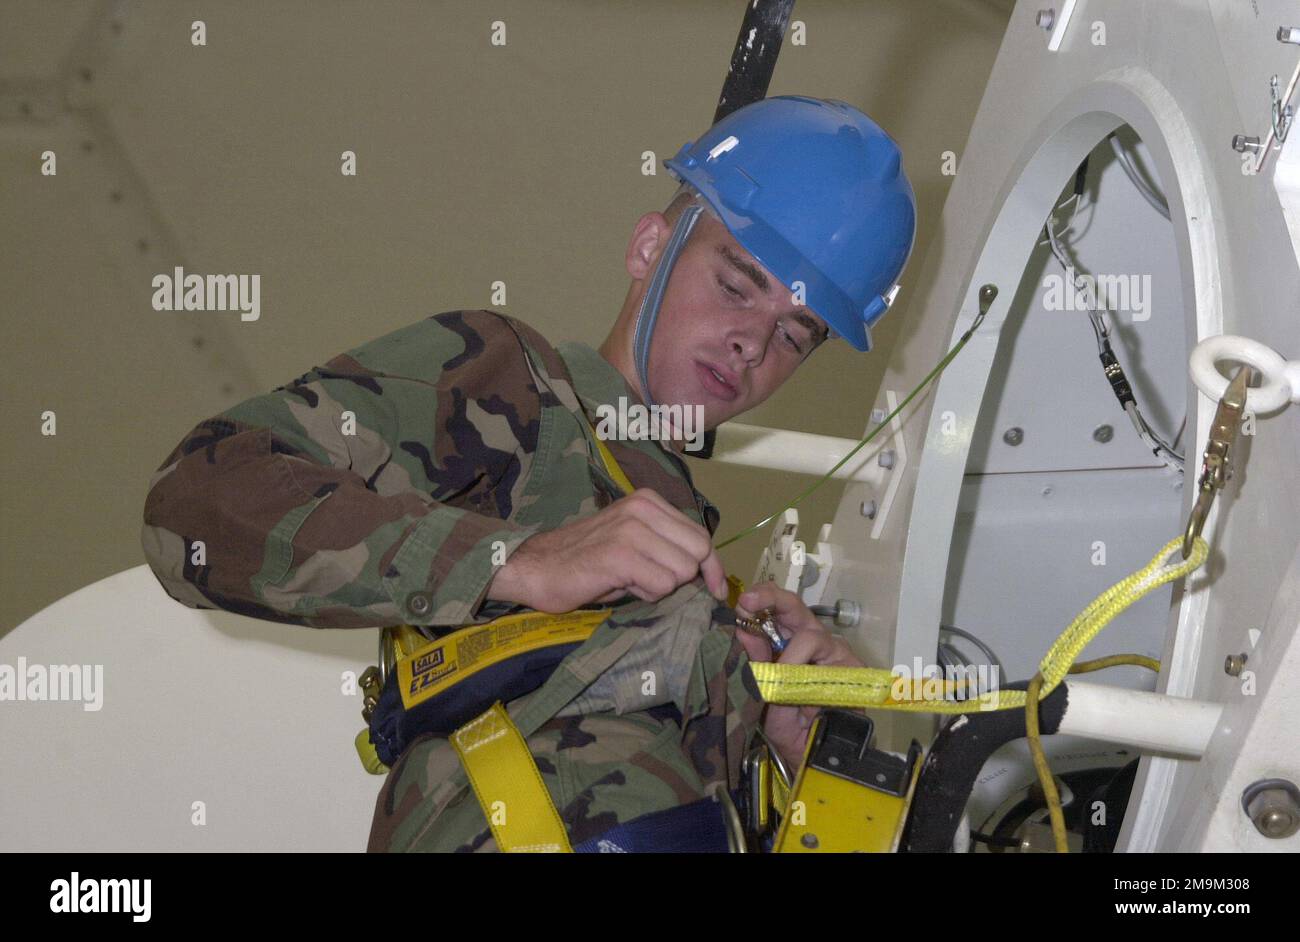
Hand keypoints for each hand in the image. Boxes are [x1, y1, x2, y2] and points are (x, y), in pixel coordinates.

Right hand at [486, 488, 726, 611]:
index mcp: (648, 501)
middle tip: (651, 583)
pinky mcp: (621, 555)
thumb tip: (708, 573)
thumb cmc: (585, 560)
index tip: (717, 589)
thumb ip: (666, 547)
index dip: (712, 568)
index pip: (701, 536)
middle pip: (698, 553)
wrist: (535, 567)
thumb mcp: (633, 542)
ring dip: (660, 587)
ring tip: (630, 582)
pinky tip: (620, 586)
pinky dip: (646, 594)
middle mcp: (643, 509)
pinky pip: (661, 585)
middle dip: (683, 578)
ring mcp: (632, 530)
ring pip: (682, 572)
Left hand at [734, 582, 863, 772]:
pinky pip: (827, 660)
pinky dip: (807, 670)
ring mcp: (834, 652)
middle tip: (749, 602)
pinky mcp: (853, 669)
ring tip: (777, 676)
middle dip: (771, 599)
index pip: (778, 610)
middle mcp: (813, 640)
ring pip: (811, 634)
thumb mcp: (762, 691)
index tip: (741, 603)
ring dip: (788, 653)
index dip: (761, 600)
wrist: (812, 756)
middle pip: (796, 607)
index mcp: (788, 642)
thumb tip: (743, 628)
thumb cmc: (786, 723)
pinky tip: (796, 685)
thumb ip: (756, 660)